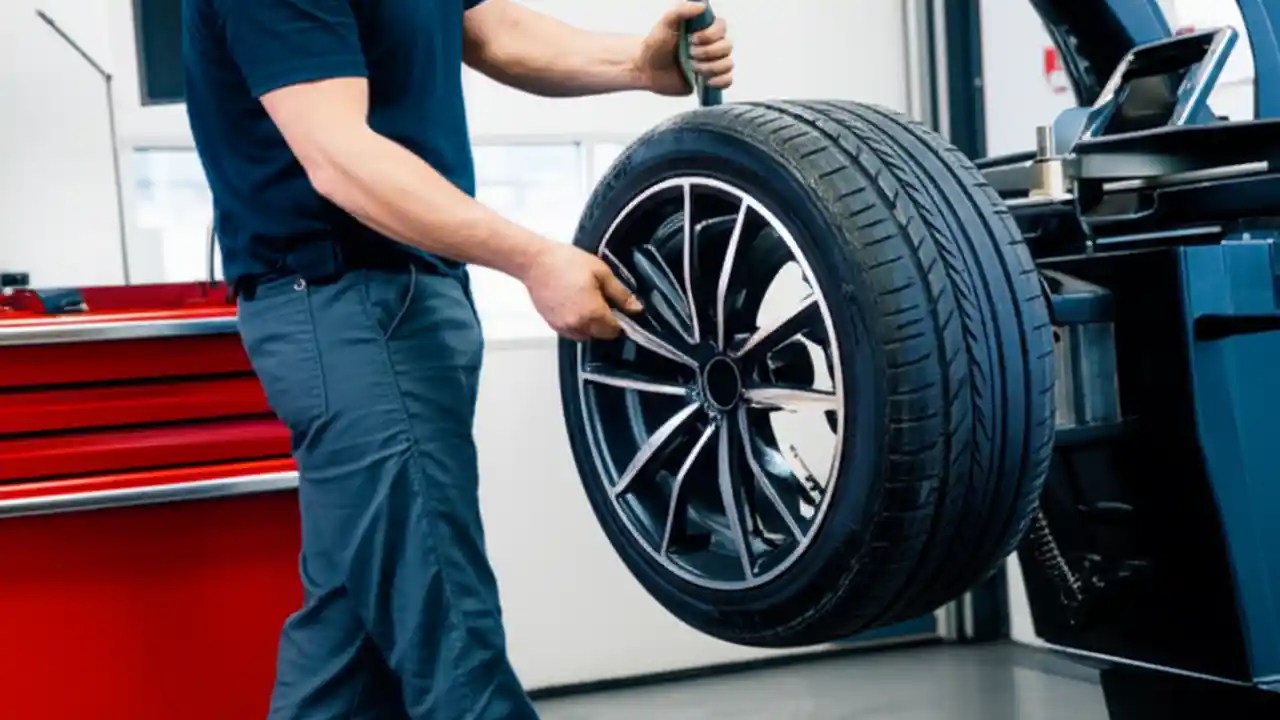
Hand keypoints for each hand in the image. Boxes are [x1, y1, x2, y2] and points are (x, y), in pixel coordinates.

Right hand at [522, 243, 643, 341]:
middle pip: (600, 335)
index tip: (618, 307)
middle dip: (605, 322)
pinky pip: (571, 330)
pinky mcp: (552, 324)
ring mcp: (563, 327)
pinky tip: (574, 304)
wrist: (535, 262)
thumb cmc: (567, 262)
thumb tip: (636, 309)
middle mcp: (578, 326)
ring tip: (586, 300)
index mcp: (593, 314)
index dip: (620, 320)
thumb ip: (621, 294)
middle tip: (602, 300)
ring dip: (590, 324)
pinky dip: (577, 322)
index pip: (614, 331)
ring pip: (585, 335)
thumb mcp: (601, 272)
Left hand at [635, 1, 733, 96]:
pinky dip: (720, 81)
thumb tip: (702, 7)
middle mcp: (711, 45)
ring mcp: (712, 63)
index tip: (693, 39)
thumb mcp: (665, 24)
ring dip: (709, 67)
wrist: (646, 70)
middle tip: (689, 54)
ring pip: (728, 64)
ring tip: (691, 67)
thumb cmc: (655, 45)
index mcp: (704, 29)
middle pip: (727, 46)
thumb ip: (681, 11)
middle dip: (708, 52)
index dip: (711, 35)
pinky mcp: (710, 80)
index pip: (722, 27)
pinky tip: (706, 81)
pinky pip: (727, 81)